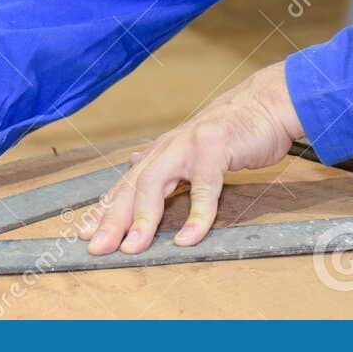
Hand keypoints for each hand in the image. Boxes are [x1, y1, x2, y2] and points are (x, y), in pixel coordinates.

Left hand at [81, 64, 304, 254]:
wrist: (268, 103)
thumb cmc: (234, 130)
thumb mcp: (193, 145)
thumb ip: (165, 159)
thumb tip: (134, 162)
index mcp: (163, 151)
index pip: (126, 183)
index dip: (104, 208)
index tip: (83, 233)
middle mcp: (169, 147)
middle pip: (132, 186)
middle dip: (112, 219)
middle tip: (97, 248)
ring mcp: (190, 146)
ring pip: (156, 184)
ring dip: (143, 219)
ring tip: (133, 248)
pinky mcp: (216, 149)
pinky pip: (203, 188)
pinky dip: (196, 216)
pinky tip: (188, 239)